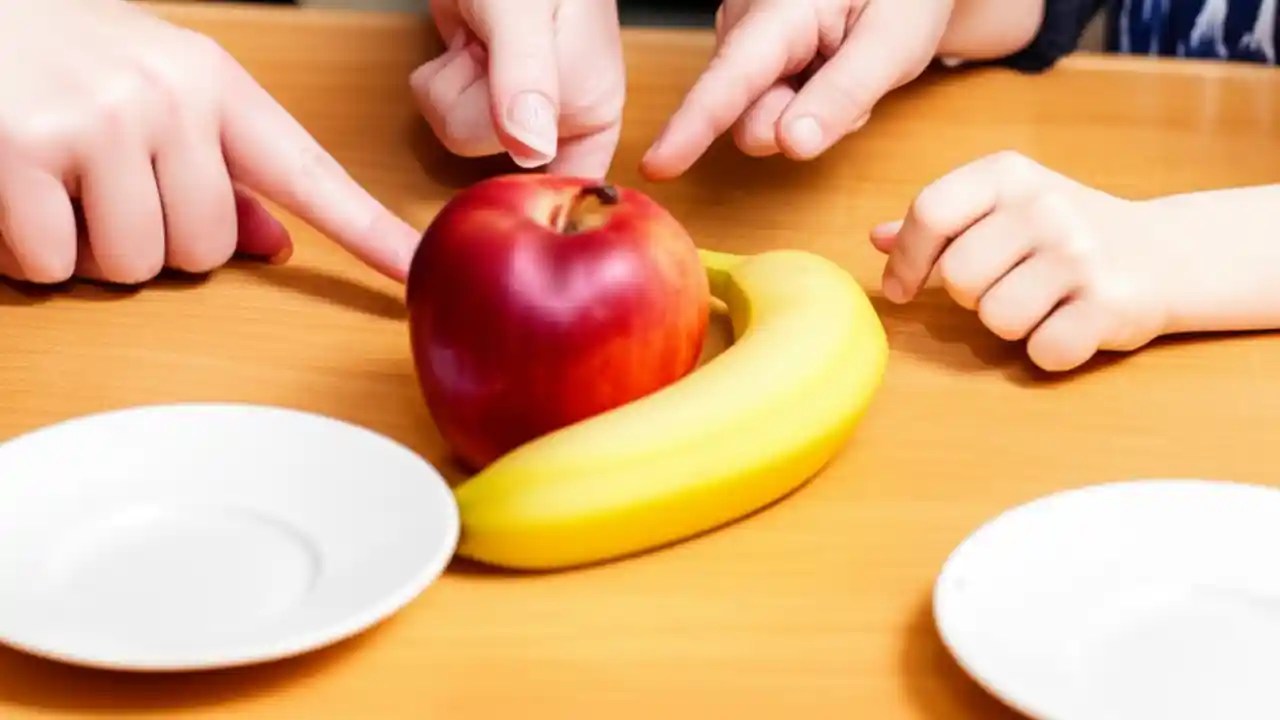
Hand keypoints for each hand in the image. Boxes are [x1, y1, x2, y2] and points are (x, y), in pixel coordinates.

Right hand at [0, 0, 417, 285]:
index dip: (366, 229)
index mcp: (212, 80)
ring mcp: (96, 118)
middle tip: (101, 184)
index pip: (308, 172)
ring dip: (90, 249)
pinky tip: (13, 192)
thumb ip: (217, 168)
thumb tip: (274, 243)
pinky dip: (29, 251)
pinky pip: (55, 263)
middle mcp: (166, 94)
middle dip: (153, 243)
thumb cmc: (58, 55)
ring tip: (56, 182)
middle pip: (205, 250)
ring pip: (134, 265)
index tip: (412, 264)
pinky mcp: (22, 147)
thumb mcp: (153, 93)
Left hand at [412, 0, 624, 178]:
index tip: (509, 133)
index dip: (537, 185)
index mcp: (594, 107)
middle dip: (477, 106)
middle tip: (491, 52)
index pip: (573, 188)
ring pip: (461, 140)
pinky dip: (436, 81)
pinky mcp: (480, 93)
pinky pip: (441, 120)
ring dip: (451, 88)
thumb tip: (533, 149)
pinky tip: (461, 44)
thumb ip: (527, 76)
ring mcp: (515, 106)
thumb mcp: (522, 11)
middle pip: (498, 162)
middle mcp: (559, 116)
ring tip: (477, 39)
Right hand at [640, 0, 953, 179]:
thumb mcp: (895, 42)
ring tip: (840, 70)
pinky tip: (823, 70)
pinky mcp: (742, 53)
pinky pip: (762, 108)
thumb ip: (844, 94)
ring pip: (757, 118)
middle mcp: (742, 19)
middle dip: (798, 123)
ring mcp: (738, 37)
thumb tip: (789, 145)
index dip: (692, 128)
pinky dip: (799, 103)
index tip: (658, 165)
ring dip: (804, 113)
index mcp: (779, 8)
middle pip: (747, 119)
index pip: (730, 79)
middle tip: (851, 86)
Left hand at [872, 151, 1173, 371]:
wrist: (1163, 253)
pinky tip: (1070, 324)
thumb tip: (875, 239)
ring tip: (1042, 302)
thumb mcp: (1001, 209)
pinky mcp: (1109, 303)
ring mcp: (1080, 253)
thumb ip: (941, 224)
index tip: (903, 289)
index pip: (930, 211)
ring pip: (995, 318)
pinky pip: (1042, 350)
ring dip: (1010, 325)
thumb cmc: (1062, 234)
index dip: (907, 259)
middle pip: (958, 275)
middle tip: (1005, 285)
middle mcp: (1045, 206)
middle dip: (971, 295)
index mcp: (1008, 174)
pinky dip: (1049, 350)